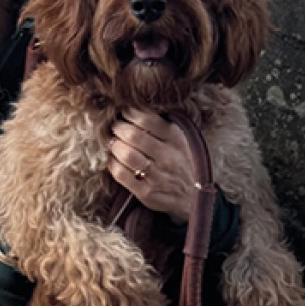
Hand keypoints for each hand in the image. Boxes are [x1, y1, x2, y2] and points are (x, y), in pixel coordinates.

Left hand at [107, 108, 197, 224]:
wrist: (192, 197)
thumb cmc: (181, 163)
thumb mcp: (180, 141)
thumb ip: (161, 126)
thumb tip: (134, 108)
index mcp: (176, 139)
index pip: (147, 119)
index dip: (129, 113)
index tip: (123, 112)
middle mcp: (167, 156)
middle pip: (133, 136)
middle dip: (117, 128)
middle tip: (114, 127)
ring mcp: (157, 176)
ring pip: (126, 154)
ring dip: (113, 145)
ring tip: (112, 142)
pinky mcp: (146, 192)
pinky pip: (120, 174)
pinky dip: (111, 163)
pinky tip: (112, 159)